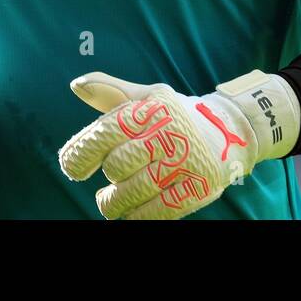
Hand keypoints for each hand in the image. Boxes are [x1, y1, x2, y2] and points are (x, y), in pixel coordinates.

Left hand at [57, 69, 299, 219]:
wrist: (229, 132)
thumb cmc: (174, 115)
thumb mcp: (147, 97)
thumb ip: (111, 91)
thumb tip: (76, 85)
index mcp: (153, 109)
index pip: (107, 131)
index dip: (82, 152)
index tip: (71, 167)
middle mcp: (170, 134)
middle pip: (119, 165)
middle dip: (107, 176)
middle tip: (106, 179)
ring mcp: (187, 163)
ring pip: (135, 191)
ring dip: (114, 202)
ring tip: (109, 201)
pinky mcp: (199, 188)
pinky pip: (159, 211)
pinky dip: (138, 215)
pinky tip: (130, 213)